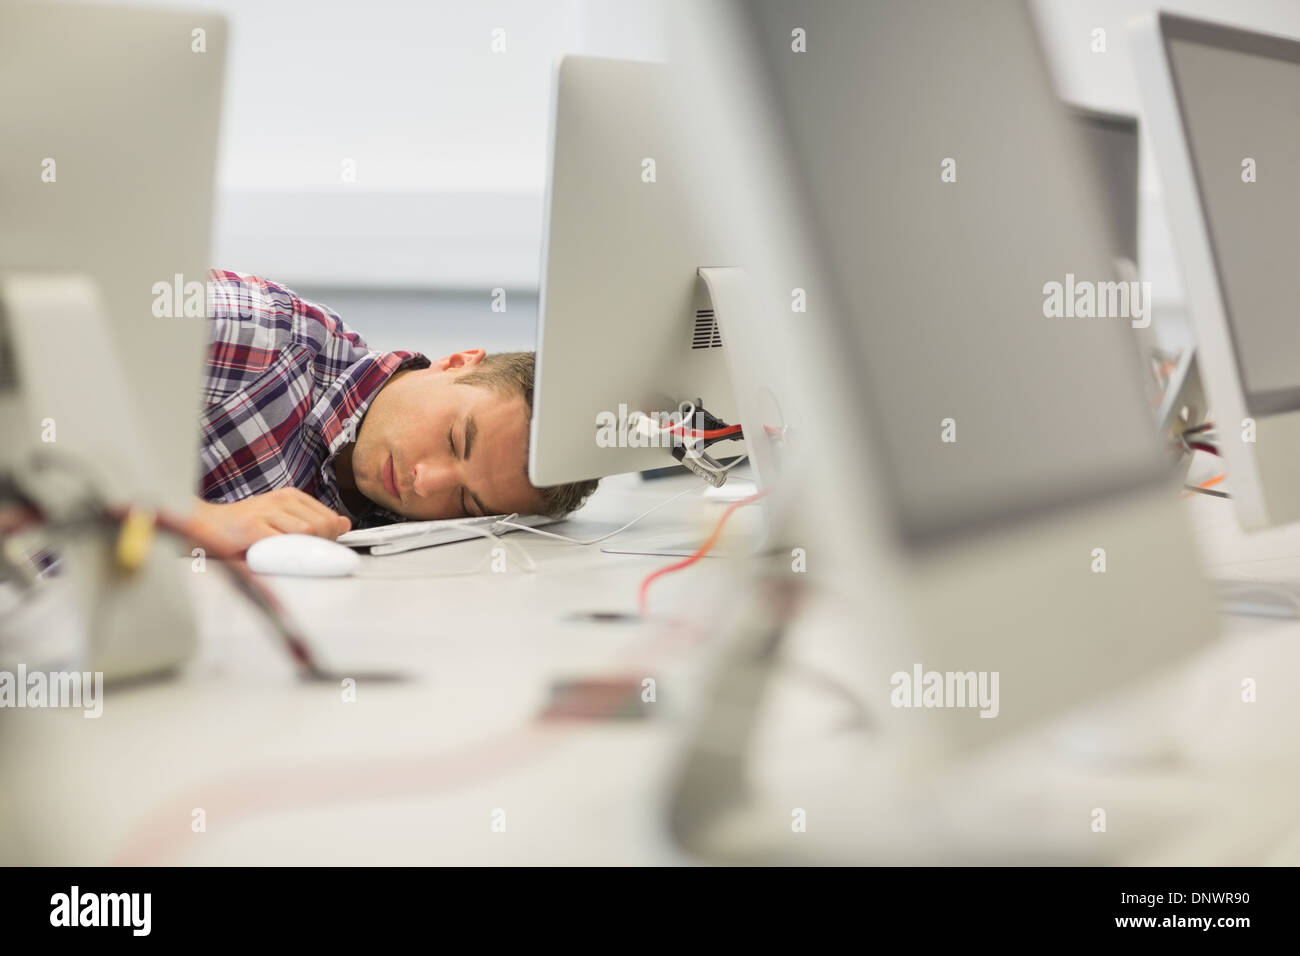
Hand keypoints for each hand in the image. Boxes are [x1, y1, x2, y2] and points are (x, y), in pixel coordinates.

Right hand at [191, 489, 350, 553]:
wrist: (204, 524)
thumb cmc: (243, 527)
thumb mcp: (284, 518)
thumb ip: (314, 520)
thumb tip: (344, 524)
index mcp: (290, 496)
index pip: (328, 518)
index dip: (332, 538)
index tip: (323, 549)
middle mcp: (280, 500)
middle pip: (321, 525)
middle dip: (322, 545)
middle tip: (307, 556)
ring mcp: (266, 512)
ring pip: (307, 531)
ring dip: (305, 550)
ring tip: (292, 558)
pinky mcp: (253, 527)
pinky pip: (284, 542)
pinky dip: (289, 554)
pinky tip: (282, 559)